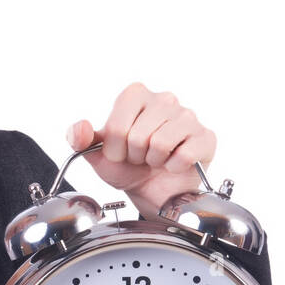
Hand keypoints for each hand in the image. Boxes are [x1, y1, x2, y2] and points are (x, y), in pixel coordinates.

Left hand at [66, 82, 215, 218]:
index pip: (117, 126)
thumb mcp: (97, 154)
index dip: (115, 148)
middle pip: (138, 136)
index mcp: (135, 95)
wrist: (152, 189)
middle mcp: (164, 99)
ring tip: (155, 159)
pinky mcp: (205, 137)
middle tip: (140, 157)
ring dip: (154, 161)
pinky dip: (174, 167)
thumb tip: (81, 128)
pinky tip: (174, 163)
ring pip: (161, 143)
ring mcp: (187, 116)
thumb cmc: (127, 166)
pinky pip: (184, 155)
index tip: (121, 152)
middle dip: (135, 156)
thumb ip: (80, 139)